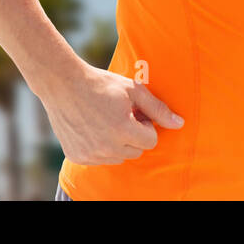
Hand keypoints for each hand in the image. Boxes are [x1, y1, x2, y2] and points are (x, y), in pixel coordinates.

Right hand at [39, 63, 183, 165]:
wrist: (63, 84)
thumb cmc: (102, 84)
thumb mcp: (134, 91)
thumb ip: (158, 109)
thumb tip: (180, 124)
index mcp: (123, 130)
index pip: (151, 141)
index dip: (146, 125)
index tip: (135, 112)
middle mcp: (106, 147)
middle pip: (136, 151)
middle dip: (134, 135)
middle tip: (121, 115)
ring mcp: (90, 154)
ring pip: (119, 158)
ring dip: (119, 143)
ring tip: (107, 120)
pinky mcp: (77, 156)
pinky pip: (100, 160)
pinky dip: (101, 148)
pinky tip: (93, 128)